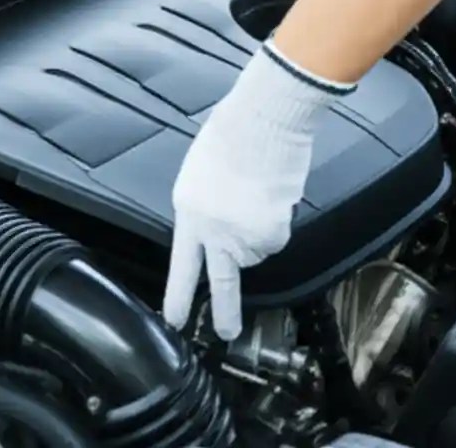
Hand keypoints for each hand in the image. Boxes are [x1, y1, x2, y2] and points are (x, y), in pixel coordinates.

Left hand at [163, 40, 353, 339]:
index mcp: (188, 214)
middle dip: (225, 312)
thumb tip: (221, 228)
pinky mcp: (272, 233)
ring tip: (258, 195)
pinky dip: (279, 220)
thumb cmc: (232, 135)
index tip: (175, 320)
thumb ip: (205, 209)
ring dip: (262, 229)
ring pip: (259, 248)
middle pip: (222, 282)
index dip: (180, 295)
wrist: (262, 121)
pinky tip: (272, 195)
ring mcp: (243, 236)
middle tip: (228, 333)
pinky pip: (278, 236)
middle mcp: (213, 232)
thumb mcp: (201, 174)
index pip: (182, 264)